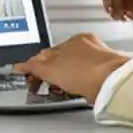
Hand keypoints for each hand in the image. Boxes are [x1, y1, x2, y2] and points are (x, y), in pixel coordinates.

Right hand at [14, 33, 129, 104]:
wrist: (110, 81)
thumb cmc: (85, 70)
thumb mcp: (51, 69)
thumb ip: (35, 66)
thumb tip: (22, 65)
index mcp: (74, 41)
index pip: (49, 52)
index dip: (36, 65)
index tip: (28, 74)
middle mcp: (88, 48)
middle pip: (61, 60)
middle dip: (49, 72)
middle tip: (40, 85)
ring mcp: (97, 61)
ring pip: (73, 70)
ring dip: (63, 79)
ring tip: (58, 90)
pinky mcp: (104, 75)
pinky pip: (84, 80)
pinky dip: (76, 86)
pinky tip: (73, 92)